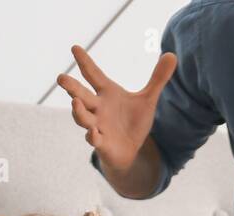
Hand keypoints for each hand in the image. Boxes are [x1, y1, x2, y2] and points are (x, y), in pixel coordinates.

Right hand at [57, 46, 176, 172]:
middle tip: (61, 77)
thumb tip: (172, 55)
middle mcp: (98, 108)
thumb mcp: (148, 99)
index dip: (85, 62)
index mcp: (107, 93)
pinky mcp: (102, 143)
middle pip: (81, 95)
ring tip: (75, 102)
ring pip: (83, 118)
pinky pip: (94, 140)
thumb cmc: (134, 122)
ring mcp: (97, 126)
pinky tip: (93, 133)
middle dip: (71, 87)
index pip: (93, 74)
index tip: (75, 48)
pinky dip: (92, 137)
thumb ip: (158, 79)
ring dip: (78, 112)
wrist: (131, 150)